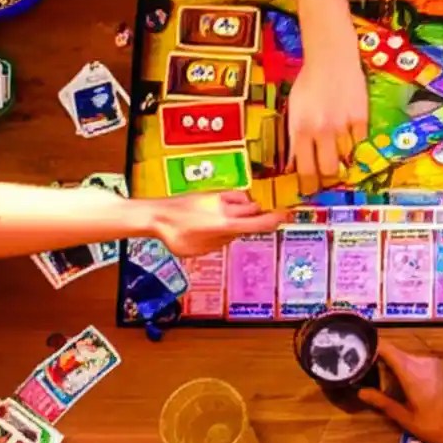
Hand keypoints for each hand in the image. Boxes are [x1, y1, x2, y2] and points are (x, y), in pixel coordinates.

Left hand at [146, 191, 285, 256]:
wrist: (155, 215)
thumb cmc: (175, 236)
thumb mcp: (200, 249)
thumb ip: (221, 241)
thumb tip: (234, 234)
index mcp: (226, 225)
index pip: (259, 222)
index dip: (276, 220)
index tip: (287, 218)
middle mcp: (226, 208)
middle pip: (255, 209)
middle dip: (260, 216)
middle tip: (261, 223)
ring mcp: (218, 197)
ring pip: (245, 199)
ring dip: (247, 208)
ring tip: (239, 218)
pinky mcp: (210, 192)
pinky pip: (231, 195)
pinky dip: (235, 202)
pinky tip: (225, 209)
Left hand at [287, 55, 368, 194]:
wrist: (331, 58)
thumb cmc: (309, 82)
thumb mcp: (294, 111)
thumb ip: (296, 137)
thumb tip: (296, 163)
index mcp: (301, 130)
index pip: (304, 169)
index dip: (308, 185)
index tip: (309, 190)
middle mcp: (321, 131)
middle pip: (328, 170)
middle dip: (328, 179)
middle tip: (327, 179)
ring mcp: (343, 125)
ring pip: (346, 158)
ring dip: (342, 160)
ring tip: (339, 154)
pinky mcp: (361, 118)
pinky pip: (360, 141)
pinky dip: (355, 140)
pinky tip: (350, 131)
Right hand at [359, 343, 442, 442]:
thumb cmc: (434, 426)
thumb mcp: (405, 417)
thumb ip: (382, 402)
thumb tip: (361, 392)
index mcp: (412, 371)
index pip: (387, 349)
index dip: (372, 348)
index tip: (358, 355)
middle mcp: (423, 361)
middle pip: (396, 354)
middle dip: (382, 362)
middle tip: (367, 375)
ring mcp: (434, 363)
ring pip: (407, 359)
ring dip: (395, 368)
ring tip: (383, 383)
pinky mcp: (441, 368)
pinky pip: (418, 363)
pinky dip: (408, 370)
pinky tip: (403, 386)